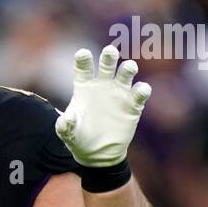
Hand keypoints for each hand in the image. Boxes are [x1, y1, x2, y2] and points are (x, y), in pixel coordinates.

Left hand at [55, 45, 150, 167]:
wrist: (97, 155)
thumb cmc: (79, 139)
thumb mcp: (68, 134)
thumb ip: (65, 126)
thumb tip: (67, 118)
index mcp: (84, 87)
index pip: (84, 66)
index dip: (83, 58)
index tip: (83, 54)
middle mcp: (103, 85)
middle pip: (107, 63)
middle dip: (109, 56)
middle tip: (110, 52)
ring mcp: (119, 93)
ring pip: (126, 73)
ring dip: (128, 68)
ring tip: (129, 69)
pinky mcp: (132, 105)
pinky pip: (140, 93)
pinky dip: (142, 89)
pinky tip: (140, 91)